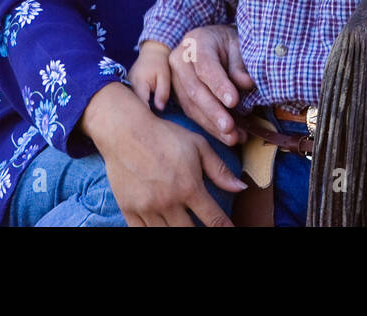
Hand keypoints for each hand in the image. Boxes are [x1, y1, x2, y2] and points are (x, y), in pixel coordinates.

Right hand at [79, 82, 245, 226]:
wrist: (126, 132)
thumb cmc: (165, 136)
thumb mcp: (198, 146)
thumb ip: (219, 170)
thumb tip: (240, 187)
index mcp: (189, 187)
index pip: (213, 218)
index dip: (225, 228)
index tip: (231, 231)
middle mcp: (168, 202)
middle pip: (189, 232)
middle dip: (201, 233)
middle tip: (206, 228)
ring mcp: (146, 208)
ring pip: (166, 235)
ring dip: (178, 233)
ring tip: (186, 226)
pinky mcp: (128, 209)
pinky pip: (141, 232)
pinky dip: (154, 233)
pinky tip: (164, 228)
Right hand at [167, 24, 254, 146]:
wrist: (212, 42)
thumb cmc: (228, 44)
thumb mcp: (238, 45)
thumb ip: (240, 64)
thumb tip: (246, 83)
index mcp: (195, 41)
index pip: (206, 66)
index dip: (219, 85)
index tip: (233, 101)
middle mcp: (179, 60)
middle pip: (194, 89)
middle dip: (213, 111)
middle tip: (230, 127)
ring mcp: (174, 78)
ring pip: (191, 105)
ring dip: (212, 125)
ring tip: (233, 138)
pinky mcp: (177, 95)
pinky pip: (191, 113)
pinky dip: (210, 126)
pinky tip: (227, 136)